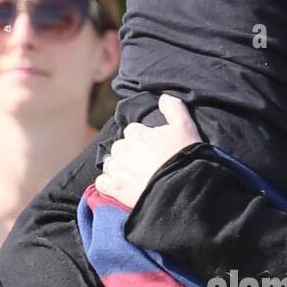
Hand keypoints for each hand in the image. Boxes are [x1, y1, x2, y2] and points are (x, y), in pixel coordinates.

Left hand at [95, 93, 201, 207]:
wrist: (181, 189)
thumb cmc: (184, 157)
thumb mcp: (185, 127)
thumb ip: (173, 107)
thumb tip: (164, 97)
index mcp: (136, 133)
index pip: (133, 131)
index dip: (144, 139)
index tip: (154, 149)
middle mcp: (123, 148)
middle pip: (121, 147)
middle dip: (130, 153)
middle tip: (146, 164)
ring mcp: (117, 169)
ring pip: (110, 163)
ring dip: (119, 167)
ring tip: (134, 176)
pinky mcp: (114, 188)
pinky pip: (101, 183)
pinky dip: (108, 184)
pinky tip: (120, 186)